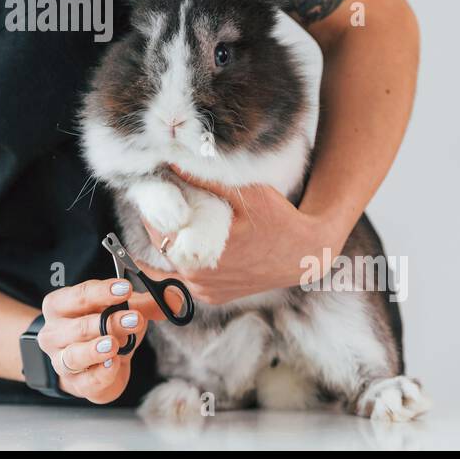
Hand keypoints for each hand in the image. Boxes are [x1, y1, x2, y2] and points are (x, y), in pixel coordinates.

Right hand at [37, 277, 168, 403]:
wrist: (93, 364)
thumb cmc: (103, 329)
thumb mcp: (123, 310)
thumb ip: (147, 304)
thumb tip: (175, 298)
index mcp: (60, 305)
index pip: (80, 295)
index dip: (103, 291)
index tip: (125, 288)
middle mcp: (54, 333)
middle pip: (78, 326)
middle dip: (108, 322)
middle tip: (134, 319)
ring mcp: (61, 361)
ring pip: (75, 356)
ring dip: (96, 349)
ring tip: (114, 344)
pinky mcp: (76, 385)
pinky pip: (86, 381)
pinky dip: (101, 374)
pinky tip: (113, 365)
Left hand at [134, 163, 341, 304]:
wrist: (307, 254)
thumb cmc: (279, 221)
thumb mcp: (246, 195)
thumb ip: (206, 179)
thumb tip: (173, 162)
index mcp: (199, 257)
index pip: (157, 230)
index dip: (152, 208)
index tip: (152, 190)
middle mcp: (198, 280)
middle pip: (160, 247)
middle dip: (157, 223)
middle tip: (159, 200)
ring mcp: (205, 292)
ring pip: (169, 266)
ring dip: (167, 244)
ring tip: (170, 220)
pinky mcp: (214, 297)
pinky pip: (186, 280)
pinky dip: (181, 262)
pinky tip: (182, 242)